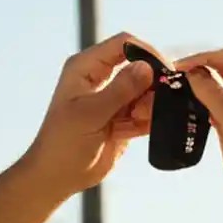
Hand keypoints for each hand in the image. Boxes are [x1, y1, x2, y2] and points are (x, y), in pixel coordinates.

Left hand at [22, 32, 154, 196]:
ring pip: (146, 90)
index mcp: (86, 67)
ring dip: (151, 105)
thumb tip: (146, 67)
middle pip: (140, 66)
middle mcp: (101, 78)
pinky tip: (139, 130)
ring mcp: (113, 99)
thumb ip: (119, 90)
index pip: (123, 44)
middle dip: (152, 84)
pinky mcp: (123, 118)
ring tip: (138, 121)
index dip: (146, 52)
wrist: (58, 177)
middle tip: (153, 104)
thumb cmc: (63, 143)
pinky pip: (146, 111)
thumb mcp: (90, 114)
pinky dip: (149, 119)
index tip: (164, 71)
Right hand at [173, 47, 222, 215]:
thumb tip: (192, 74)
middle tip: (172, 77)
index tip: (179, 66)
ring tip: (174, 90)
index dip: (204, 57)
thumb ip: (214, 96)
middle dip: (199, 69)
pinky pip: (217, 102)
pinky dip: (201, 101)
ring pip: (220, 85)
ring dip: (198, 85)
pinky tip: (184, 105)